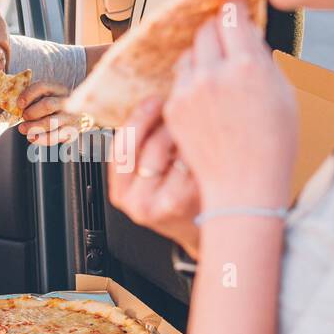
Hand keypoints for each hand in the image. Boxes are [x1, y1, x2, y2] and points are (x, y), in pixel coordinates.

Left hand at [16, 80, 82, 145]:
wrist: (81, 114)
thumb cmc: (57, 104)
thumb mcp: (49, 94)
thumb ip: (35, 97)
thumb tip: (18, 106)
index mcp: (59, 89)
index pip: (43, 87)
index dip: (28, 95)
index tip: (19, 104)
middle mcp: (67, 102)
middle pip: (47, 105)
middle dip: (31, 113)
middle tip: (24, 117)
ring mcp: (70, 117)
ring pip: (50, 123)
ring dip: (33, 127)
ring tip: (23, 129)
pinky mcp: (71, 132)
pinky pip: (54, 137)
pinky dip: (40, 139)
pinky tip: (32, 138)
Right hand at [108, 97, 201, 256]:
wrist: (205, 232)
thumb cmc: (178, 198)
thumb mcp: (149, 180)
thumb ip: (143, 149)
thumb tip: (153, 102)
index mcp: (122, 193)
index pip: (121, 148)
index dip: (138, 119)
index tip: (153, 101)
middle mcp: (139, 203)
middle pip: (149, 145)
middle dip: (167, 121)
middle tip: (181, 108)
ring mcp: (165, 204)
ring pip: (174, 150)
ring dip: (187, 133)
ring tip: (198, 130)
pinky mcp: (191, 201)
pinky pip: (195, 160)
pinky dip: (204, 147)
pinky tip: (211, 146)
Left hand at [164, 0, 297, 210]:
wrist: (245, 186)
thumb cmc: (272, 147)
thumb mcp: (284, 94)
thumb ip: (264, 59)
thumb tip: (250, 36)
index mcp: (248, 66)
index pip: (232, 16)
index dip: (233, 10)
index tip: (234, 8)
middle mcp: (215, 74)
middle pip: (206, 30)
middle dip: (216, 31)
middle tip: (226, 40)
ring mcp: (191, 90)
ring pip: (189, 53)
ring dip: (202, 57)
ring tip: (219, 77)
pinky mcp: (174, 107)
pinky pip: (180, 80)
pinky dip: (191, 82)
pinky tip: (208, 100)